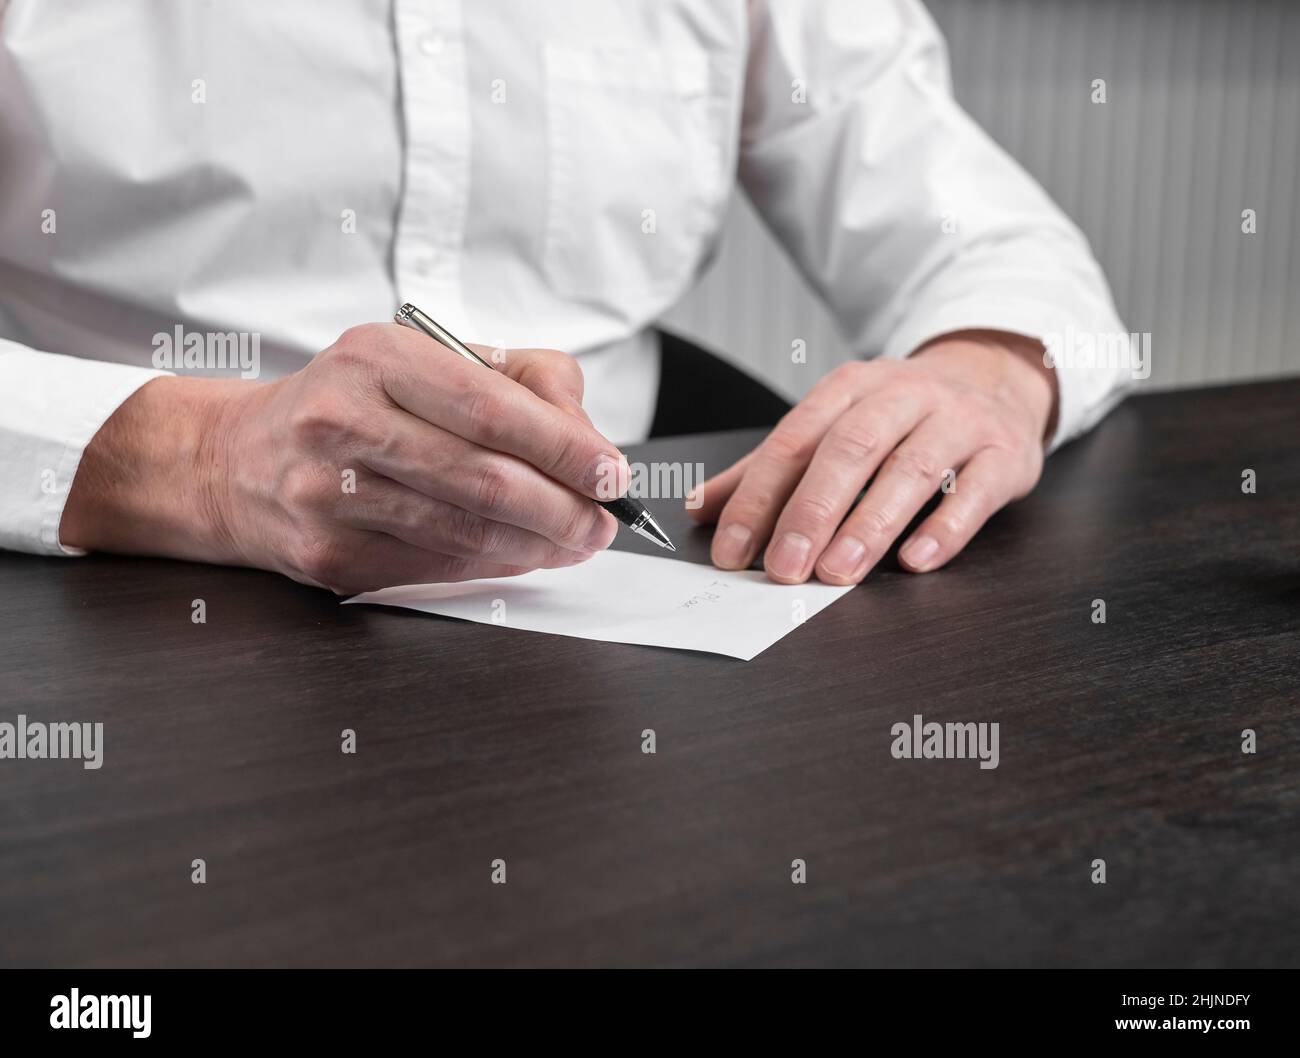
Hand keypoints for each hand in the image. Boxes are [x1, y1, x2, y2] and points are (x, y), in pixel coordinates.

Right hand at [62, 324, 626, 591]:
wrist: (234, 461)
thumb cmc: (347, 402)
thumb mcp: (419, 358)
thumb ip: (515, 379)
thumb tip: (585, 438)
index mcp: (374, 357)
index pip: (490, 407)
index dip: (563, 447)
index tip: (611, 471)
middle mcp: (342, 422)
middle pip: (484, 478)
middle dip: (564, 508)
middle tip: (604, 521)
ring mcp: (328, 496)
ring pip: (465, 531)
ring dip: (540, 545)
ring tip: (578, 541)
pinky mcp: (329, 557)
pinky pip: (436, 566)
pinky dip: (496, 565)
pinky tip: (527, 556)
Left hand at [688, 331, 1056, 583]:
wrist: (995, 381)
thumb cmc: (900, 417)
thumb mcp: (833, 427)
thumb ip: (768, 470)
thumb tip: (700, 508)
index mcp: (850, 387)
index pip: (794, 441)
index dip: (759, 497)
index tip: (732, 550)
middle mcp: (904, 395)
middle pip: (850, 449)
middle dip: (812, 511)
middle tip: (785, 567)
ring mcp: (959, 421)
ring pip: (912, 469)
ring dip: (871, 524)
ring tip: (839, 571)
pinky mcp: (1004, 453)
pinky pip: (974, 490)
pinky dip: (946, 527)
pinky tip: (917, 560)